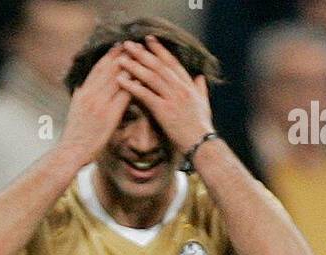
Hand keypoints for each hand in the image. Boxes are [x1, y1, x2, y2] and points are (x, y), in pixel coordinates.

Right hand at [58, 45, 130, 165]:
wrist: (71, 152)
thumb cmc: (74, 134)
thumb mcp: (74, 109)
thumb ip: (80, 95)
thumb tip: (82, 85)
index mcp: (82, 92)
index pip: (98, 68)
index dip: (110, 56)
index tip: (119, 47)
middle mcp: (91, 95)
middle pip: (110, 70)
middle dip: (123, 56)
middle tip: (135, 46)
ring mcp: (100, 105)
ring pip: (118, 79)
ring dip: (131, 67)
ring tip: (142, 58)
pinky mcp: (110, 116)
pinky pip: (124, 96)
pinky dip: (134, 86)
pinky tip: (143, 79)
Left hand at [116, 36, 214, 155]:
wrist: (202, 144)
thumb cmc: (201, 127)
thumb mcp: (204, 104)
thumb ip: (200, 89)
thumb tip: (200, 78)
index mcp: (188, 85)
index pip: (172, 62)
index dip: (159, 50)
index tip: (148, 40)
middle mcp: (180, 88)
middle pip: (159, 66)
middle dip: (142, 53)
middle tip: (128, 44)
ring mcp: (172, 98)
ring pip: (151, 77)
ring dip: (135, 66)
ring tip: (121, 59)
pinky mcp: (164, 111)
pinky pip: (146, 95)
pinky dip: (133, 87)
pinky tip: (122, 81)